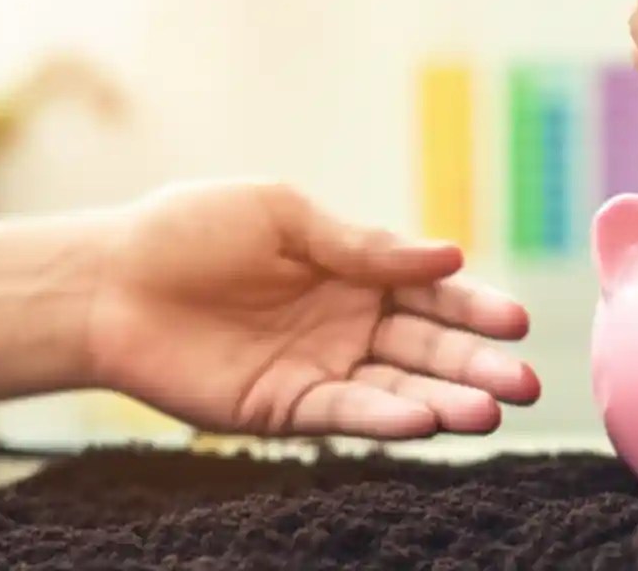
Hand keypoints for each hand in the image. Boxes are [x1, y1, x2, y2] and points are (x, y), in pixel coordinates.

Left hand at [84, 179, 539, 439]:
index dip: (473, 307)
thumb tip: (449, 255)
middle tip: (528, 383)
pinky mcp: (283, 409)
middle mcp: (348, 324)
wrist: (109, 279)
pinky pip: (343, 416)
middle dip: (478, 364)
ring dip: (445, 401)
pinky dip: (383, 420)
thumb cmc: (192, 230)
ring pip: (397, 390)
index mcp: (354, 271)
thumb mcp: (284, 216)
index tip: (515, 320)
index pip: (430, 293)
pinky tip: (422, 419)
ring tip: (492, 410)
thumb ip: (363, 245)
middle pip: (427, 348)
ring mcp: (319, 369)